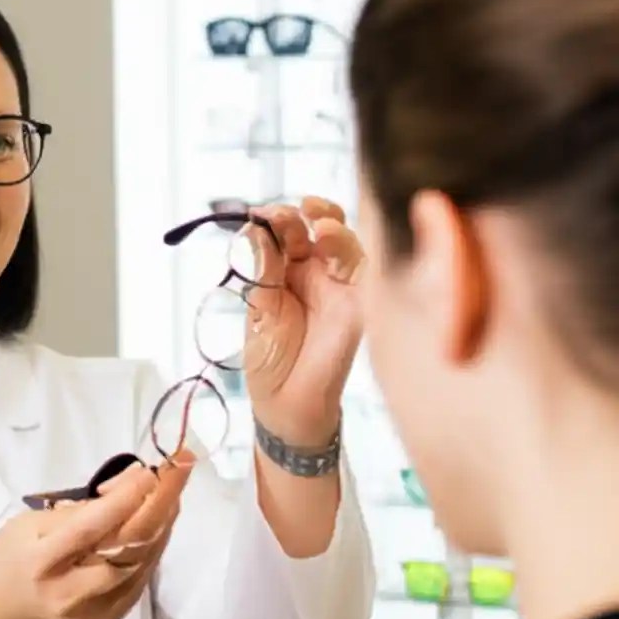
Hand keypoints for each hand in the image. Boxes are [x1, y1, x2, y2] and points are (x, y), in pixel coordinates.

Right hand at [0, 458, 186, 618]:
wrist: (3, 612)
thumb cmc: (11, 556)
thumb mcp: (27, 523)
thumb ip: (76, 510)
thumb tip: (129, 486)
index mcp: (41, 562)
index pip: (89, 529)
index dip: (123, 499)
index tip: (150, 470)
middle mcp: (70, 591)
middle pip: (127, 546)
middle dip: (160, 502)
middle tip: (181, 467)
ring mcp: (94, 610)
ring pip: (143, 560)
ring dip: (164, 519)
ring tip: (173, 485)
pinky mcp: (111, 617)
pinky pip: (142, 574)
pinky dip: (156, 542)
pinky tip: (161, 517)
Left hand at [244, 197, 364, 447]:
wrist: (286, 405)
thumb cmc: (270, 361)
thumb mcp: (259, 311)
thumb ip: (261, 272)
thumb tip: (251, 230)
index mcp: (286, 271)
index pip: (286, 232)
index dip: (275, 219)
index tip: (258, 214)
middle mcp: (317, 273)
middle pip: (318, 228)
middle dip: (303, 214)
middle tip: (285, 213)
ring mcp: (341, 287)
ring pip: (345, 243)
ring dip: (332, 226)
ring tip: (317, 226)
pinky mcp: (361, 306)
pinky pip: (367, 273)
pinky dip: (354, 253)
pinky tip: (336, 242)